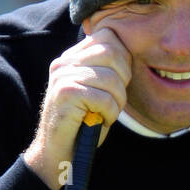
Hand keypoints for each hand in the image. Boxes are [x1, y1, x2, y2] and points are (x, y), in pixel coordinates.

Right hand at [23, 26, 131, 189]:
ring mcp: (63, 76)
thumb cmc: (84, 123)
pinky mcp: (66, 93)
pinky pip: (103, 98)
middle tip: (116, 101)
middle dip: (123, 79)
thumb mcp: (97, 90)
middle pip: (111, 52)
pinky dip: (109, 113)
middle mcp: (64, 62)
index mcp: (72, 57)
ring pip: (110, 78)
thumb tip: (130, 54)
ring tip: (108, 113)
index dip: (123, 59)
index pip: (108, 36)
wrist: (58, 153)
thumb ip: (108, 69)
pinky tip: (101, 121)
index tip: (119, 82)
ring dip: (117, 101)